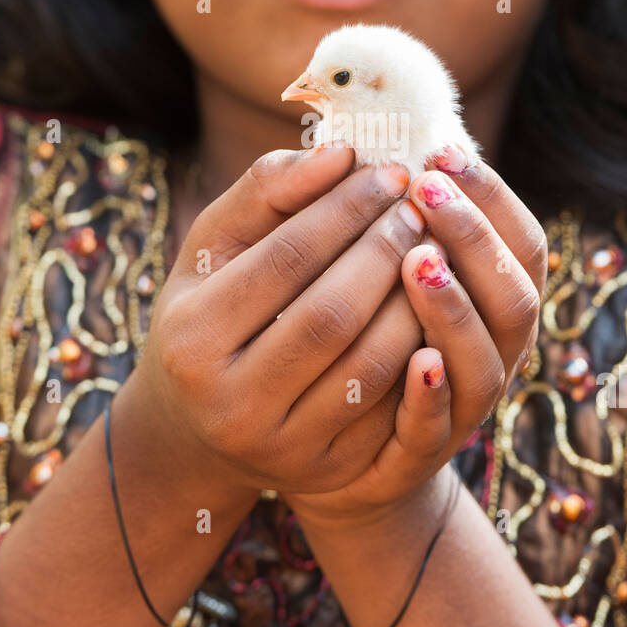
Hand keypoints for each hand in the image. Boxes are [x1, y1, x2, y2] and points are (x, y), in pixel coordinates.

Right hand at [122, 144, 430, 501]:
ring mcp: (280, 448)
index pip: (289, 257)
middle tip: (419, 209)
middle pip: (333, 313)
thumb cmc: (211, 311)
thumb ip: (267, 190)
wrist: (199, 426)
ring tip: (433, 252)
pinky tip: (433, 309)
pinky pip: (392, 410)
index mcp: (193, 336)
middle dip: (387, 251)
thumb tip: (342, 152)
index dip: (347, 210)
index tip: (390, 173)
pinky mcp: (325, 474)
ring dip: (417, 300)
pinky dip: (422, 354)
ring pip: (371, 364)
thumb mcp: (215, 248)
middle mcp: (230, 402)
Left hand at [282, 150, 546, 529]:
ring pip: (487, 358)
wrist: (308, 437)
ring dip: (455, 307)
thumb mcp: (335, 263)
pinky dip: (433, 392)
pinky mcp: (419, 452)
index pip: (520, 240)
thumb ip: (346, 212)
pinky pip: (439, 425)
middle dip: (474, 237)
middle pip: (517, 292)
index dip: (493, 196)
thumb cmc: (330, 330)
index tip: (444, 151)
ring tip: (417, 260)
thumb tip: (342, 149)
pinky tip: (416, 356)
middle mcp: (489, 348)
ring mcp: (461, 405)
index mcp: (485, 296)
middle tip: (427, 192)